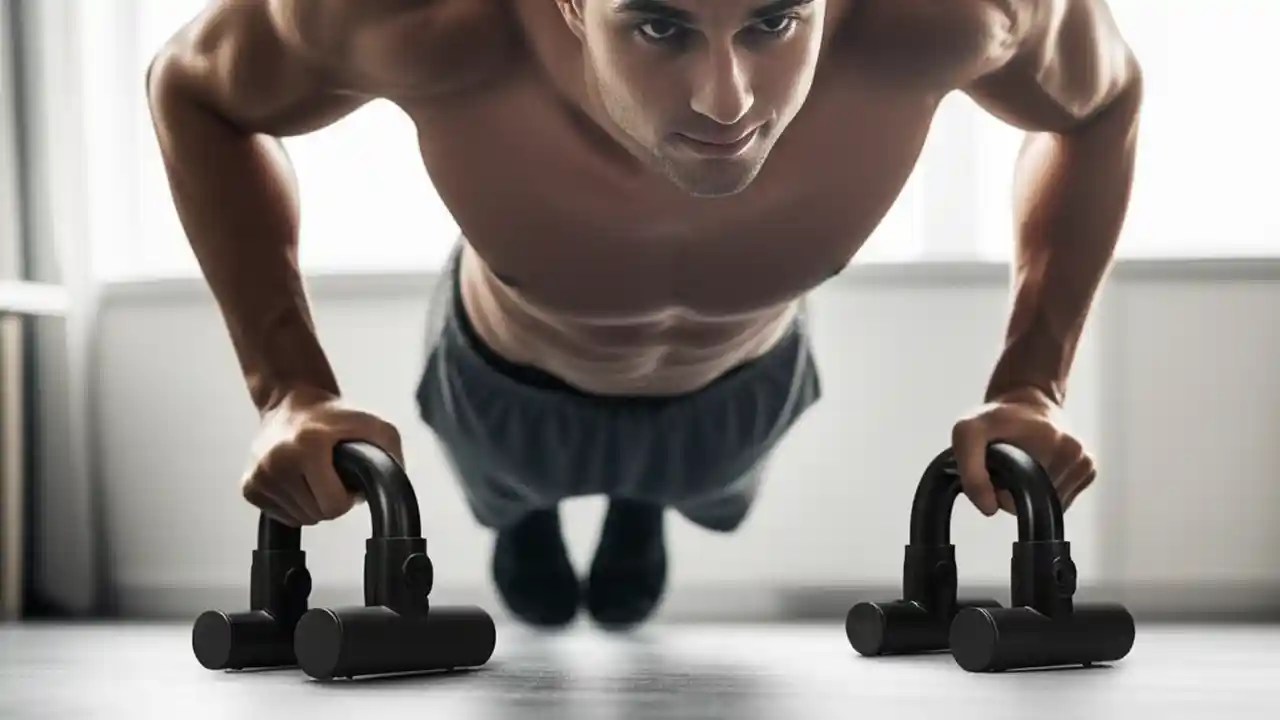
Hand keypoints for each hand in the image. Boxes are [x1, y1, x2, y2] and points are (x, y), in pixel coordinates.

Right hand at [241, 387, 405, 526]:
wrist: (291, 402)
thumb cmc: (333, 416)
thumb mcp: (371, 425)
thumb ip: (390, 453)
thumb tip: (392, 488)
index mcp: (307, 446)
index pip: (334, 506)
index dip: (349, 497)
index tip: (347, 477)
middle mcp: (277, 461)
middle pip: (318, 515)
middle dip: (331, 499)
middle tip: (331, 474)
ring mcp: (259, 476)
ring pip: (300, 518)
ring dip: (313, 502)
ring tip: (314, 474)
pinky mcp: (248, 487)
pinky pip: (283, 517)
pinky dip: (295, 504)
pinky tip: (297, 479)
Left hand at [951, 387, 1095, 515]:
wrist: (1027, 397)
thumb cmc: (995, 418)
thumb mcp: (967, 433)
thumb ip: (970, 472)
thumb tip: (990, 509)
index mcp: (1051, 444)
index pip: (1021, 497)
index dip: (1001, 490)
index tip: (996, 467)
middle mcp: (1074, 454)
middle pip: (1037, 503)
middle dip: (1016, 491)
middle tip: (1008, 462)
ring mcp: (1085, 463)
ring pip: (1050, 504)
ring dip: (1031, 490)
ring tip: (1023, 462)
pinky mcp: (1088, 470)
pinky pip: (1061, 499)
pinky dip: (1045, 489)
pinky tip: (1038, 467)